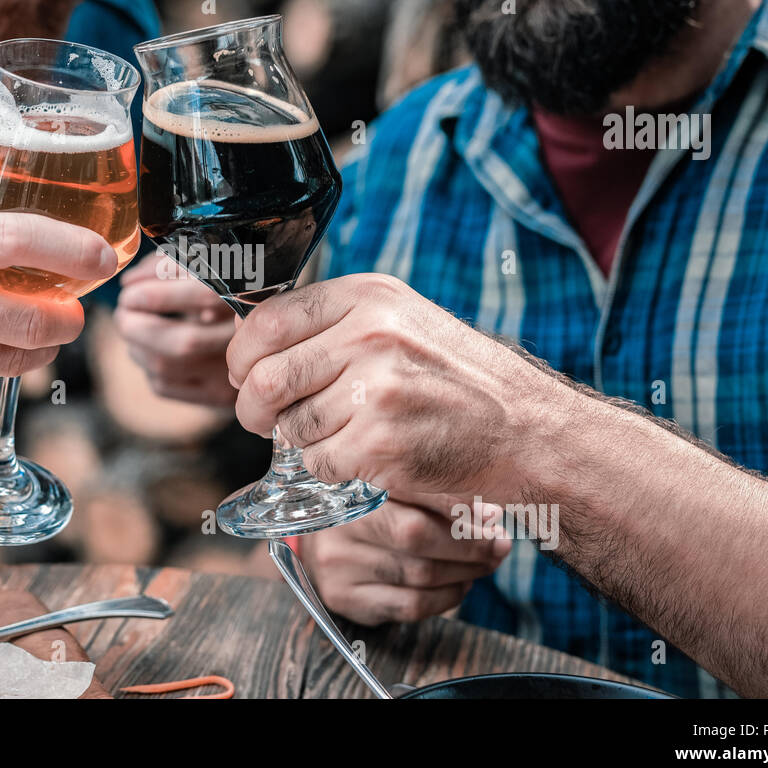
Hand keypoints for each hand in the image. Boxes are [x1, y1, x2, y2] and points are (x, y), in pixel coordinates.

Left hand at [113, 249, 236, 404]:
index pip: (205, 296)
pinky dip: (144, 365)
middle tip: (122, 310)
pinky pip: (164, 385)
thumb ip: (171, 264)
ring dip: (135, 345)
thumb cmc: (218, 291)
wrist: (256, 342)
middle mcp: (246, 342)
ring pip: (168, 367)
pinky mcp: (215, 397)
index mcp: (251, 300)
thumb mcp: (205, 268)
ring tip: (132, 326)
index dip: (159, 293)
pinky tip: (147, 349)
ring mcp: (231, 376)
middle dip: (139, 325)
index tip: (130, 286)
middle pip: (185, 342)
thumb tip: (131, 280)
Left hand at [227, 273, 562, 500]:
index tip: (244, 375)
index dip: (242, 356)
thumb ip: (332, 323)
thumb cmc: (454, 377)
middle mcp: (370, 336)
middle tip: (264, 421)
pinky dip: (332, 470)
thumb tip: (250, 336)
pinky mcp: (381, 444)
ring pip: (290, 427)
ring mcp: (376, 390)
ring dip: (303, 441)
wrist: (524, 428)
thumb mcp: (399, 320)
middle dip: (254, 409)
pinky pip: (318, 465)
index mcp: (368, 297)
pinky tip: (364, 459)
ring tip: (343, 434)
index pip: (267, 322)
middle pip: (265, 379)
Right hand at [298, 492, 510, 624]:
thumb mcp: (394, 489)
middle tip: (500, 544)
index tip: (494, 518)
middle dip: (470, 544)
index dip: (461, 508)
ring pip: (420, 574)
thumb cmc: (366, 509)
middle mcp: (339, 523)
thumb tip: (492, 515)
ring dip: (466, 572)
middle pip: (416, 537)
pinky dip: (447, 598)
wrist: (317, 539)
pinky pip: (410, 605)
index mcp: (353, 484)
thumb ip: (437, 495)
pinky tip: (459, 585)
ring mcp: (338, 563)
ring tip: (484, 563)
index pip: (413, 493)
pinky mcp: (344, 597)